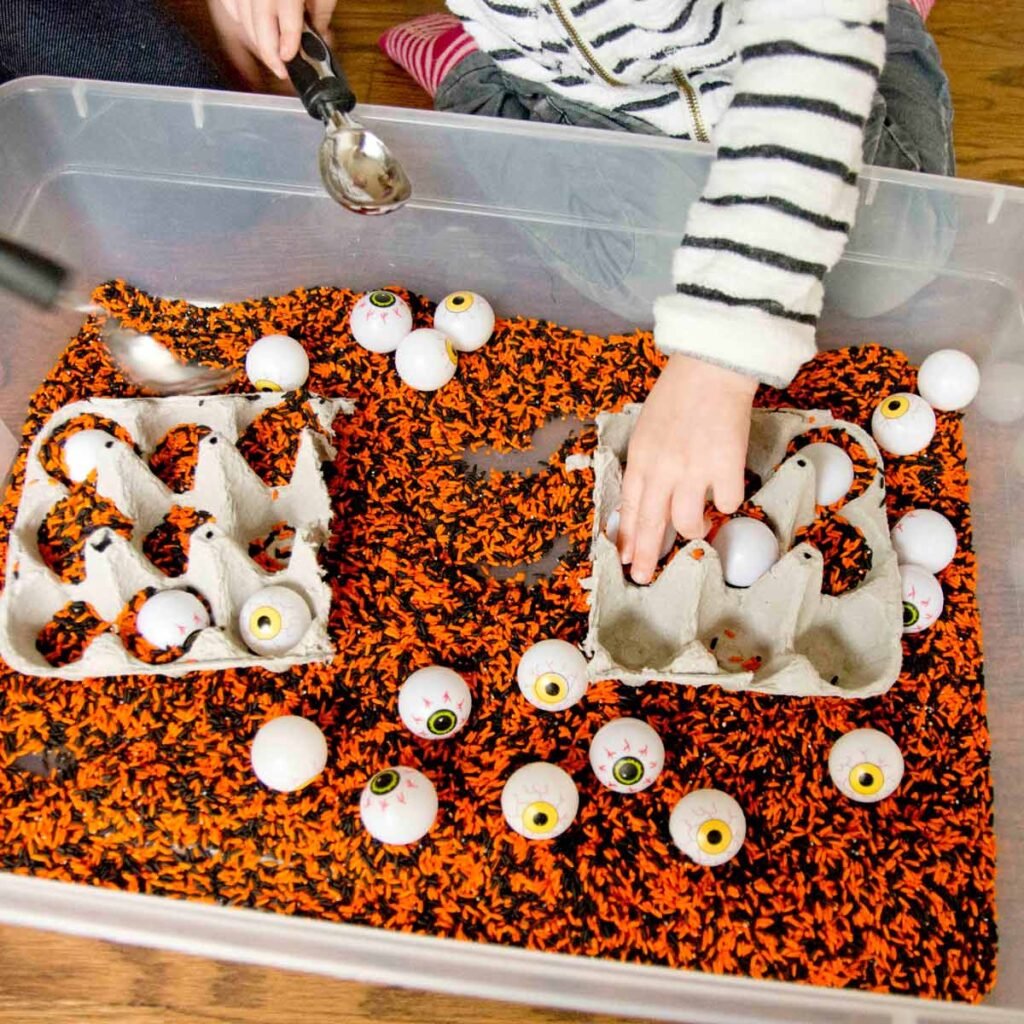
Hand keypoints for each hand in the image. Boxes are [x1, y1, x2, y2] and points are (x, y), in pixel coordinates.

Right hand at [209, 0, 337, 79]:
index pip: (286, 9)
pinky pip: (230, 2)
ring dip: (254, 38)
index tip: (289, 57)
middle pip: (259, 16)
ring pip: (241, 13)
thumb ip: (321, 7)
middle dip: (268, 49)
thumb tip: (317, 35)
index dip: (287, 37)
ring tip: (270, 54)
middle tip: (280, 69)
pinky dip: (238, 17)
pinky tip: (249, 28)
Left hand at [617, 353, 756, 584]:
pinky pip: (725, 503)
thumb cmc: (679, 392)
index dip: (627, 536)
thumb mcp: (647, 427)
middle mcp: (662, 468)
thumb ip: (646, 462)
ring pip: (688, 523)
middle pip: (650, 523)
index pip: (628, 506)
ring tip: (699, 527)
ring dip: (693, 530)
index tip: (624, 559)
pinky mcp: (726, 466)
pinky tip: (724, 494)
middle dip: (646, 555)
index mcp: (641, 457)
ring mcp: (694, 470)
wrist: (712, 366)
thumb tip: (646, 495)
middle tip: (643, 578)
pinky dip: (725, 503)